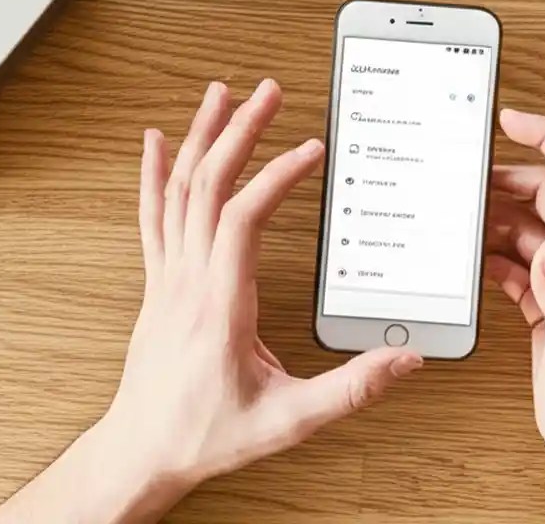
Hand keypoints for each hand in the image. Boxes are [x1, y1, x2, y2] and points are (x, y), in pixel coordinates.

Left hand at [106, 80, 421, 504]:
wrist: (141, 453)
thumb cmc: (206, 436)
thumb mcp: (289, 421)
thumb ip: (351, 389)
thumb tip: (403, 359)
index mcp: (220, 306)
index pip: (242, 218)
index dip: (276, 175)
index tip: (310, 149)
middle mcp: (187, 281)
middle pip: (207, 186)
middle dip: (238, 132)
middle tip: (267, 92)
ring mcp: (167, 278)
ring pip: (176, 191)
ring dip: (199, 138)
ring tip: (220, 96)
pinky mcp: (158, 284)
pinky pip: (151, 215)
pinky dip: (153, 173)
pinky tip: (155, 143)